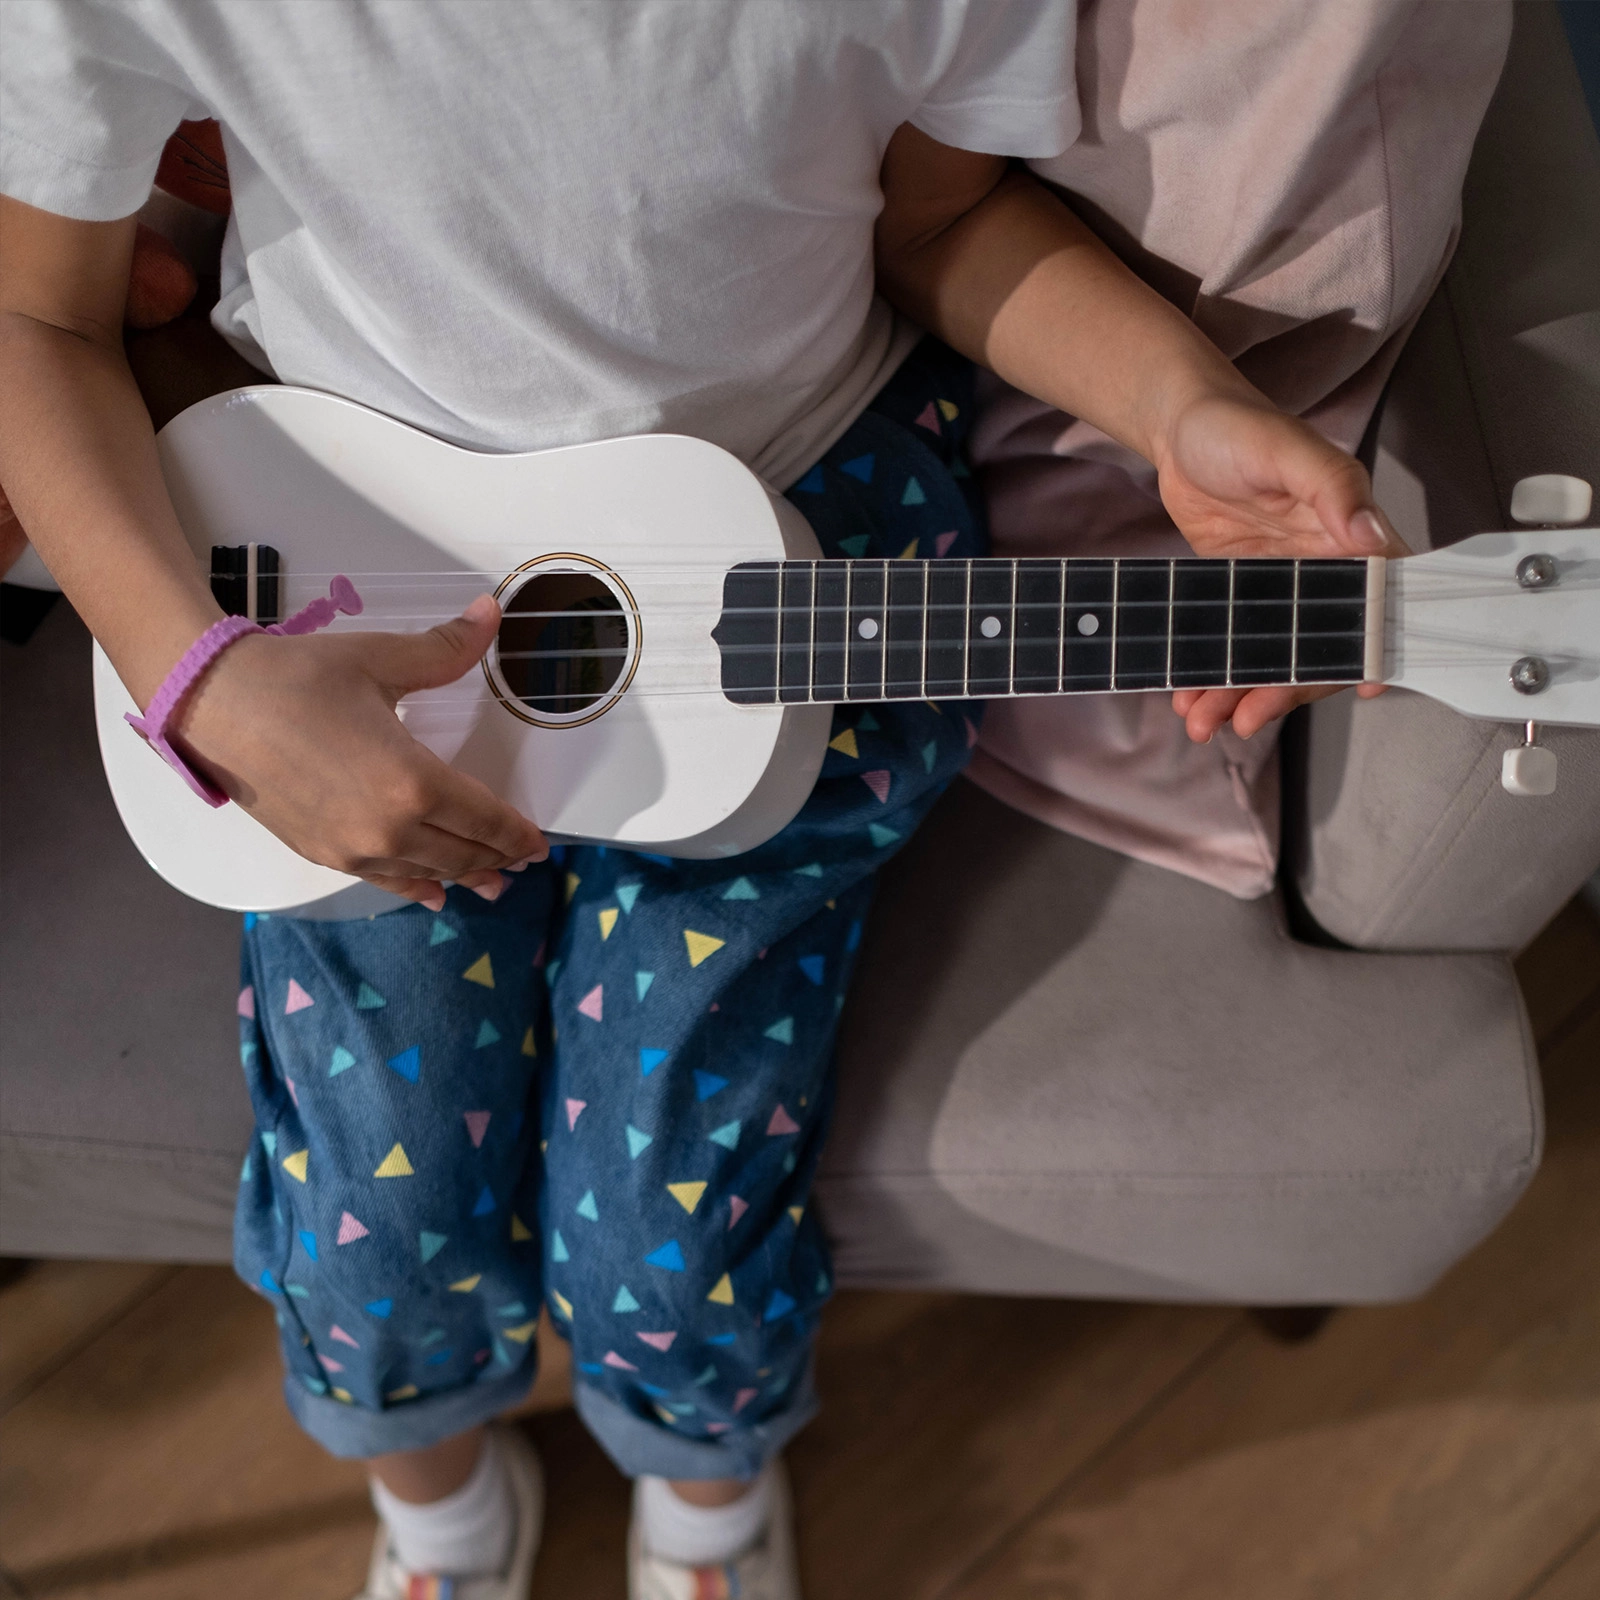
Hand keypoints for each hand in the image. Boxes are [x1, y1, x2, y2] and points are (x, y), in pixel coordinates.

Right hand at [174, 594, 546, 907]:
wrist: (211, 702)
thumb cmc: (297, 676)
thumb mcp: (380, 659)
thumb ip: (445, 649)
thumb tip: (493, 613)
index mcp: (412, 783)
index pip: (484, 819)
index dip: (516, 833)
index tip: (539, 843)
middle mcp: (388, 829)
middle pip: (461, 853)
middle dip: (497, 857)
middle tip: (523, 861)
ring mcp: (352, 849)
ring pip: (426, 872)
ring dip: (464, 876)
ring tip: (491, 882)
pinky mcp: (321, 853)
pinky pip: (383, 880)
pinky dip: (414, 886)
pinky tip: (431, 894)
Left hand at [1152, 391, 1407, 742]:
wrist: (1178, 429)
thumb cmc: (1237, 425)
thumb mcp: (1287, 448)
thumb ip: (1332, 486)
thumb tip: (1368, 532)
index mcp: (1351, 536)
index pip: (1373, 604)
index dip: (1367, 648)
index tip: (1357, 686)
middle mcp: (1321, 569)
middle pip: (1315, 646)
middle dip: (1283, 689)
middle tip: (1247, 719)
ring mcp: (1278, 588)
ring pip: (1270, 656)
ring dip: (1238, 695)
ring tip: (1203, 722)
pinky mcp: (1238, 595)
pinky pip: (1233, 645)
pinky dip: (1214, 676)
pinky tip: (1189, 698)